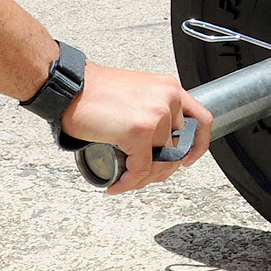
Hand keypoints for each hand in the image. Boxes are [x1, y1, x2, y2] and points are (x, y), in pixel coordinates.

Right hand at [62, 65, 213, 193]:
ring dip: (144, 178)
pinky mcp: (138, 131)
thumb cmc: (93, 90)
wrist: (69, 86)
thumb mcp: (137, 92)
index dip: (199, 146)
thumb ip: (155, 109)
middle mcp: (168, 100)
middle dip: (163, 168)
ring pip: (161, 162)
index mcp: (170, 88)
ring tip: (127, 179)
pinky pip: (140, 169)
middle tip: (144, 175)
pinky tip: (118, 184)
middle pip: (179, 148)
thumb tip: (160, 142)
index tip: (188, 159)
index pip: (202, 120)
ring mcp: (155, 115)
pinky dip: (129, 182)